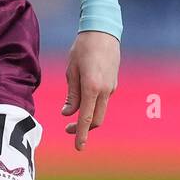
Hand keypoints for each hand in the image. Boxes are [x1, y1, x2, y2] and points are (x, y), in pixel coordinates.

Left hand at [61, 31, 119, 150]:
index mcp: (92, 88)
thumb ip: (71, 95)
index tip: (78, 147)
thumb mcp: (71, 71)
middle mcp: (105, 90)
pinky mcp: (113, 84)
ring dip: (87, 116)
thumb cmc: (83, 49)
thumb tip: (67, 113)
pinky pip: (102, 100)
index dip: (81, 134)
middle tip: (67, 129)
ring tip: (72, 111)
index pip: (86, 118)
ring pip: (100, 110)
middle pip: (96, 119)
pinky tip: (83, 95)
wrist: (103, 31)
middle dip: (83, 128)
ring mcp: (111, 88)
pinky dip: (92, 104)